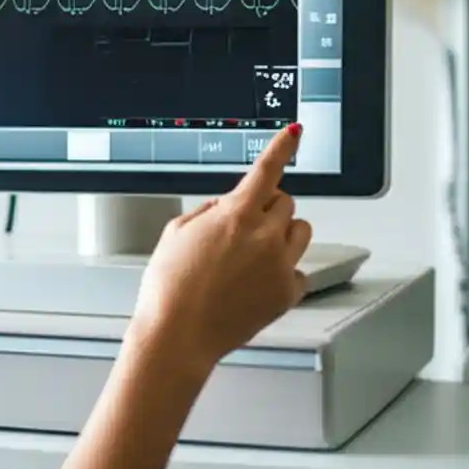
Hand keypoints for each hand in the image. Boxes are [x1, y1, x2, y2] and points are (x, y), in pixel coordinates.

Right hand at [132, 125, 312, 370]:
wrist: (178, 334)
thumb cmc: (168, 288)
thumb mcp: (175, 233)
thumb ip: (209, 211)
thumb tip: (226, 205)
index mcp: (236, 215)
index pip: (267, 171)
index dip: (282, 148)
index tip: (294, 134)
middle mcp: (265, 236)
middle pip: (286, 202)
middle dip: (266, 208)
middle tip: (243, 228)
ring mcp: (281, 265)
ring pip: (300, 231)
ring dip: (281, 234)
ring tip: (252, 255)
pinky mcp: (288, 292)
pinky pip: (298, 269)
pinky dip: (281, 271)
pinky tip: (254, 282)